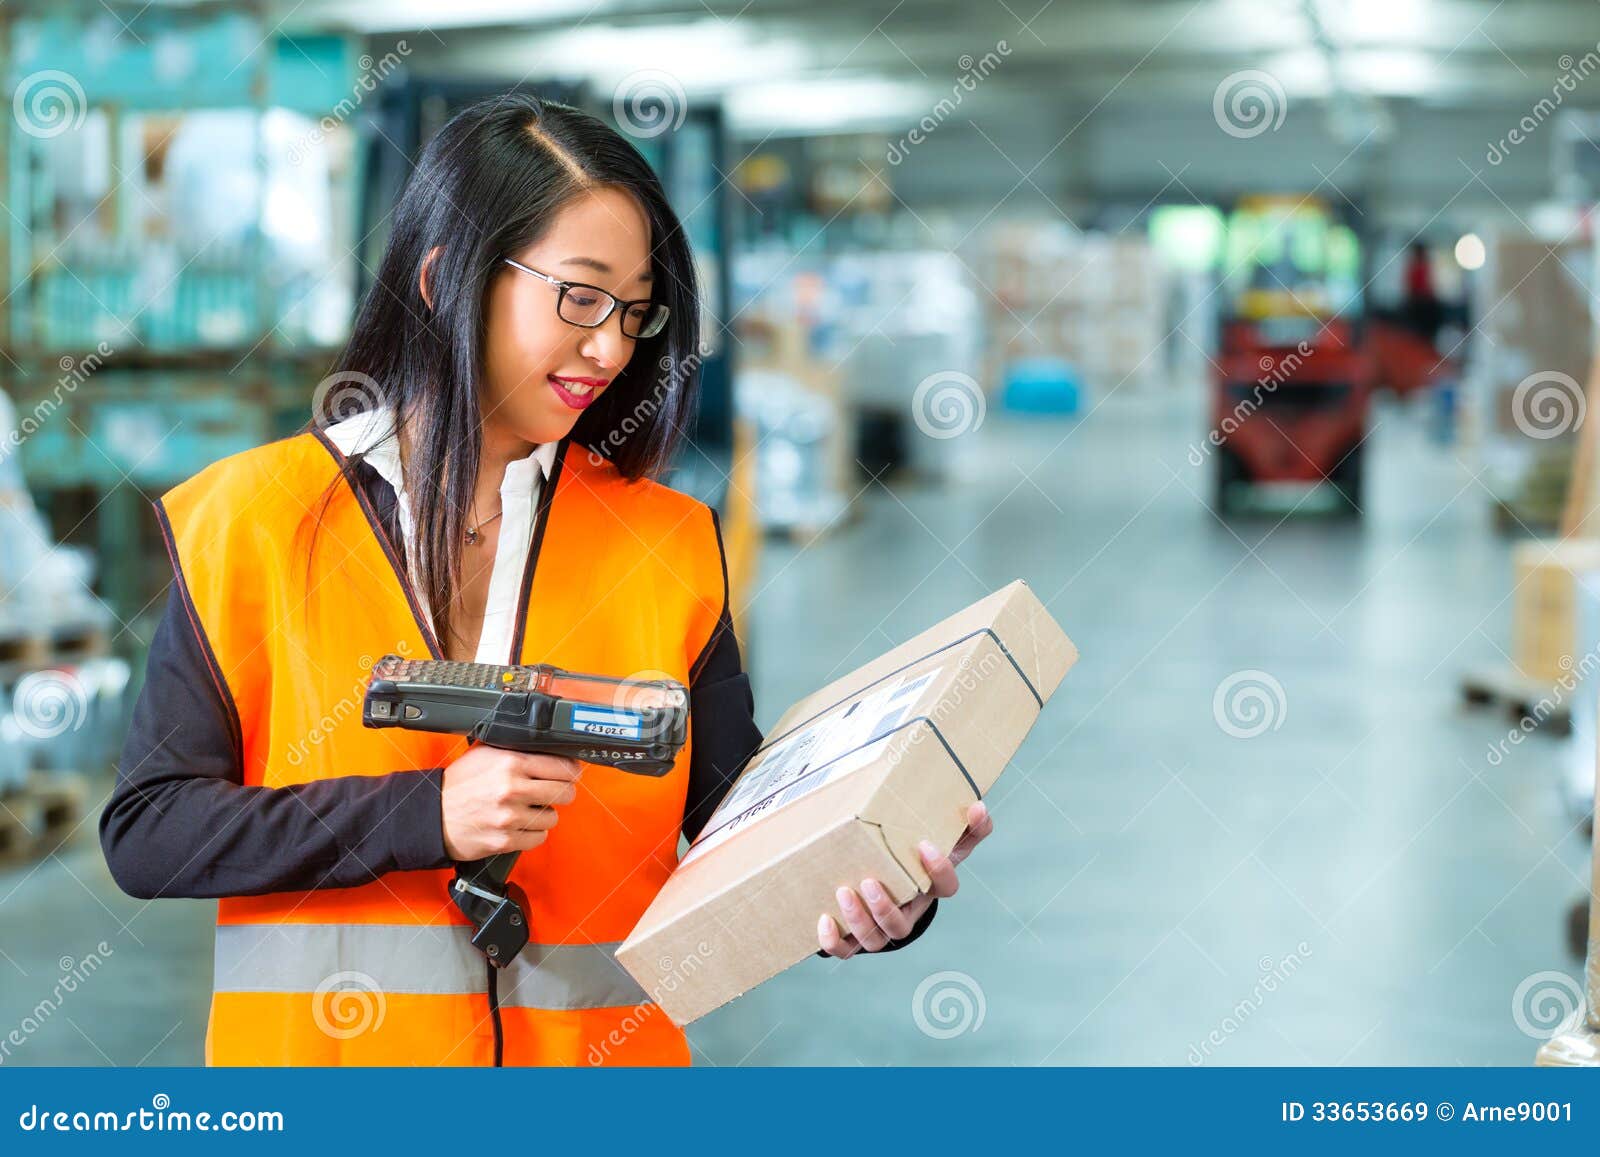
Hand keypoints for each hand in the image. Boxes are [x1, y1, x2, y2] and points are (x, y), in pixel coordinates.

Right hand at [439, 745, 581, 860]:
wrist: (433, 816)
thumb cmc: (459, 785)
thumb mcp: (485, 754)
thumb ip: (516, 749)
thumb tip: (548, 746)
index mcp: (511, 763)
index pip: (563, 766)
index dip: (570, 770)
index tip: (569, 773)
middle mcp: (512, 788)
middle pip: (566, 792)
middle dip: (562, 792)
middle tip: (551, 792)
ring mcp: (510, 816)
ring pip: (553, 817)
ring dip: (544, 815)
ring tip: (527, 809)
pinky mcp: (506, 839)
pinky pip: (539, 838)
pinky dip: (533, 833)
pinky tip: (519, 825)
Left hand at [816, 801, 992, 957]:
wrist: (893, 880)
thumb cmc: (918, 857)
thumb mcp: (945, 839)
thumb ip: (967, 826)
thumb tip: (978, 807)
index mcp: (929, 889)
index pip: (946, 888)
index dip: (939, 871)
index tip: (925, 844)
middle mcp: (907, 914)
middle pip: (902, 926)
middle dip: (885, 908)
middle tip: (869, 881)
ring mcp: (881, 928)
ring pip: (874, 940)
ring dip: (859, 921)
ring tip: (843, 892)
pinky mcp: (855, 936)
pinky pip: (846, 949)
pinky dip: (834, 942)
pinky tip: (824, 920)